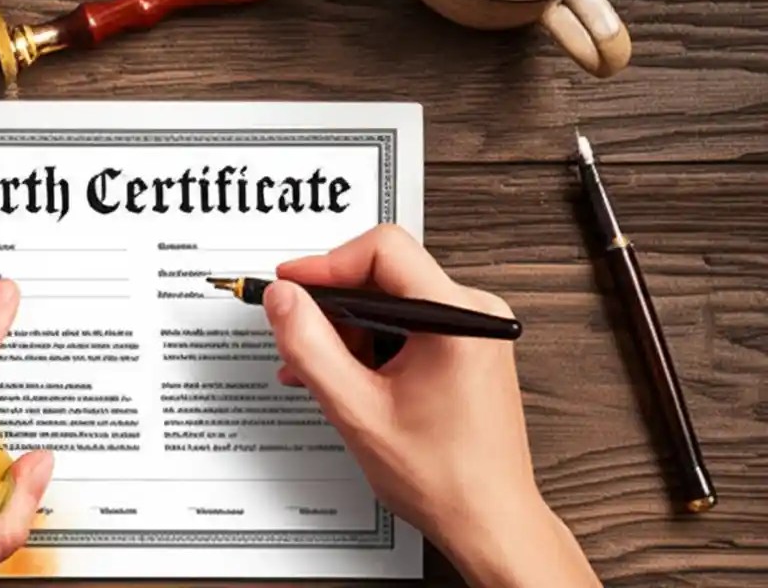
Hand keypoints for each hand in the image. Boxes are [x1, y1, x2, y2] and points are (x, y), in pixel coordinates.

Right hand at [264, 225, 597, 587]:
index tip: (292, 285)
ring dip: (345, 332)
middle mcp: (474, 314)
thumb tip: (283, 300)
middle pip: (383, 274)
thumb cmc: (445, 479)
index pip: (383, 249)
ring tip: (317, 371)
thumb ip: (310, 347)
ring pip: (389, 302)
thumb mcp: (357, 411)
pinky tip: (344, 377)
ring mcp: (473, 331)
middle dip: (331, 307)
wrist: (487, 521)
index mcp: (458, 318)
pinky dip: (368, 346)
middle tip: (297, 334)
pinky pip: (405, 325)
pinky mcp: (464, 348)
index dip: (326, 264)